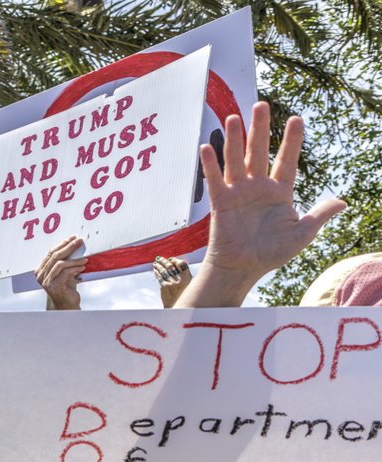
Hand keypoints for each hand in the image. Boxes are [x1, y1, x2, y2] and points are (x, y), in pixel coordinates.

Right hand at [36, 237, 86, 309]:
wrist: (67, 305)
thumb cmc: (67, 288)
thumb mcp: (65, 272)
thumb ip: (65, 261)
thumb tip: (75, 244)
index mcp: (41, 270)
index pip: (50, 253)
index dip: (62, 244)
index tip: (73, 238)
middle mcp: (40, 275)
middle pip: (54, 256)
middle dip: (69, 247)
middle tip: (80, 241)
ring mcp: (46, 281)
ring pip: (60, 264)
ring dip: (74, 260)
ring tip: (85, 259)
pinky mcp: (54, 286)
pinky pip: (65, 272)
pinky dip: (75, 268)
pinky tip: (82, 268)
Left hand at [153, 257, 191, 307]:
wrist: (177, 306)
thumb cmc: (182, 294)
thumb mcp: (188, 283)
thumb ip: (183, 274)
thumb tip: (174, 263)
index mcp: (187, 277)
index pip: (181, 264)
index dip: (175, 260)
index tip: (170, 259)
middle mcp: (180, 279)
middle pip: (171, 266)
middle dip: (164, 261)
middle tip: (159, 258)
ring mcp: (172, 283)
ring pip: (164, 271)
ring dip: (158, 266)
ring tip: (155, 263)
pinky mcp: (164, 287)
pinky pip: (160, 277)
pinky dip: (157, 272)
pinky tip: (155, 270)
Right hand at [183, 103, 345, 306]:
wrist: (243, 268)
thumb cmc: (272, 253)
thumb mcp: (302, 233)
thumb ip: (319, 215)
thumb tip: (343, 202)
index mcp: (279, 192)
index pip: (287, 161)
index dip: (291, 141)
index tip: (296, 119)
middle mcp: (258, 188)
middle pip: (259, 152)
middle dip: (260, 129)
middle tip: (261, 105)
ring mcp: (238, 193)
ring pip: (236, 160)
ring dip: (235, 139)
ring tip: (234, 117)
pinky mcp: (221, 203)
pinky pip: (215, 180)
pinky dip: (210, 164)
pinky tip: (206, 147)